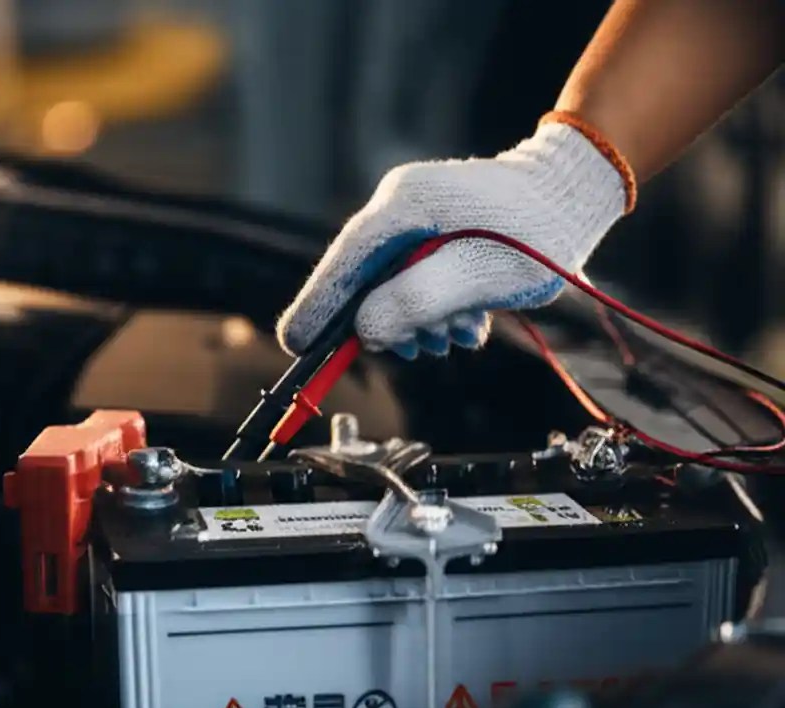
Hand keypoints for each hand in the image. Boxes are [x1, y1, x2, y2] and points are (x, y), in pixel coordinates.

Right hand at [276, 121, 630, 358]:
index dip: (318, 304)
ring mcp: (415, 214)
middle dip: (392, 320)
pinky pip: (413, 277)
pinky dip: (434, 307)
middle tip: (425, 349)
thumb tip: (366, 330)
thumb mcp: (483, 276)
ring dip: (421, 319)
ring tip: (462, 333)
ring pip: (392, 283)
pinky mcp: (431, 227)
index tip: (294, 342)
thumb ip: (418, 300)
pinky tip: (467, 321)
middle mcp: (402, 203)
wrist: (575, 194)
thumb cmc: (539, 234)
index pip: (346, 259)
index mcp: (406, 203)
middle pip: (367, 277)